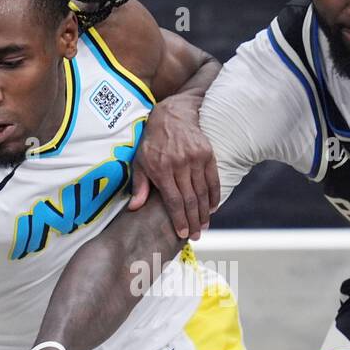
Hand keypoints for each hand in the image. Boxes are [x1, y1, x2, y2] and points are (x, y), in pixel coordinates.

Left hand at [126, 96, 219, 240]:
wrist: (172, 115)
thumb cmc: (153, 141)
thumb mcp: (140, 161)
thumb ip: (139, 185)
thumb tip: (134, 208)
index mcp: (162, 169)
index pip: (173, 200)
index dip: (179, 219)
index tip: (182, 233)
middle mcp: (180, 165)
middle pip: (190, 199)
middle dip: (193, 220)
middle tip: (196, 235)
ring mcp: (195, 159)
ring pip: (202, 192)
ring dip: (204, 212)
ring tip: (204, 226)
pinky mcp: (207, 153)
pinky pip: (213, 179)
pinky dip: (214, 195)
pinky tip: (212, 208)